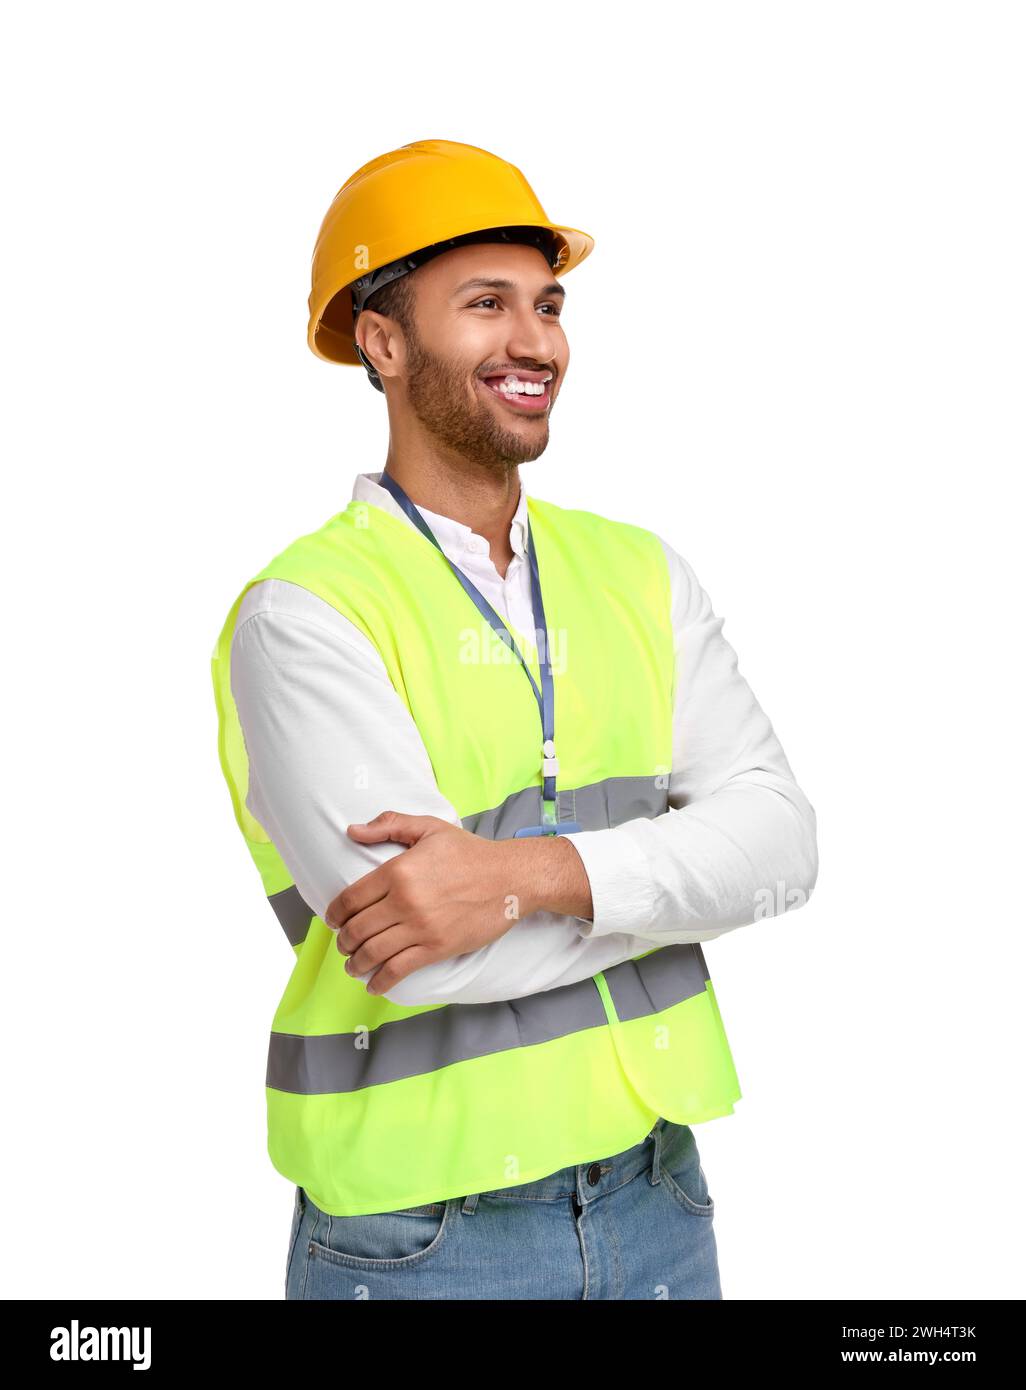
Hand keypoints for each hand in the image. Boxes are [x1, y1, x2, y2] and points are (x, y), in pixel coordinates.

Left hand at [324, 811, 523, 994]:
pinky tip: (374, 985)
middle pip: (357, 929)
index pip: (350, 899)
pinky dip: (381, 981)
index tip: (333, 921)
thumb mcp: (429, 828)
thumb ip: (389, 825)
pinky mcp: (437, 948)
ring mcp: (421, 927)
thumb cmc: (470, 852)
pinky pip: (399, 970)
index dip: (334, 914)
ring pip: (372, 953)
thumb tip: (352, 831)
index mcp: (397, 871)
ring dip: (355, 964)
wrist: (511, 877)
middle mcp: (405, 901)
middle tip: (343, 944)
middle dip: (343, 941)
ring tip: (353, 966)